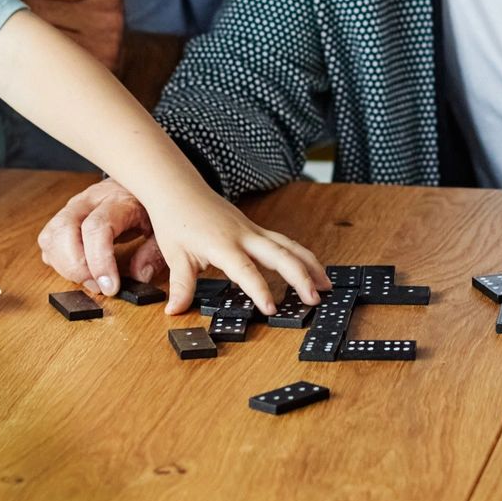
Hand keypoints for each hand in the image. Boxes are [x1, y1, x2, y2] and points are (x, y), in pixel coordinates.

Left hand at [8, 0, 125, 72]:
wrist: (117, 58)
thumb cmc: (88, 13)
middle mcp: (107, 18)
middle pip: (37, 6)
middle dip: (16, 5)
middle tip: (14, 12)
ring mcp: (99, 49)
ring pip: (35, 33)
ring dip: (18, 29)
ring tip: (21, 29)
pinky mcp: (86, 72)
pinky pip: (41, 57)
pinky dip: (28, 50)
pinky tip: (29, 47)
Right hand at [38, 178, 167, 297]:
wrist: (141, 180)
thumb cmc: (151, 205)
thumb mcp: (164, 227)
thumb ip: (155, 252)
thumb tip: (140, 275)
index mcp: (117, 201)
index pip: (97, 228)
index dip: (99, 262)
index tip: (110, 288)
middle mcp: (89, 200)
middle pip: (64, 230)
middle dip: (75, 267)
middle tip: (97, 286)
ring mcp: (73, 207)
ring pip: (50, 236)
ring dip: (64, 266)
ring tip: (89, 280)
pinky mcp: (64, 218)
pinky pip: (48, 241)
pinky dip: (57, 261)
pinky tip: (79, 270)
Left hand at [139, 182, 328, 315]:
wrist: (179, 189)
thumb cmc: (177, 220)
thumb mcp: (175, 255)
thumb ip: (181, 285)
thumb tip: (174, 311)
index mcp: (223, 244)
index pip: (246, 271)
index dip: (259, 291)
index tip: (271, 310)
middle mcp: (244, 236)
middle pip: (280, 255)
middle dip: (301, 277)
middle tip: (315, 299)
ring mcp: (252, 230)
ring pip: (288, 246)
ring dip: (309, 264)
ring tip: (326, 285)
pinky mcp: (255, 229)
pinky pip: (283, 241)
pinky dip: (299, 255)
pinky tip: (309, 267)